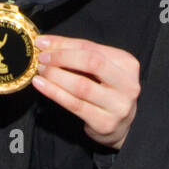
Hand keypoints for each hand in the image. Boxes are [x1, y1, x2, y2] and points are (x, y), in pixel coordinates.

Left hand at [30, 34, 139, 149]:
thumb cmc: (107, 91)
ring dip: (56, 76)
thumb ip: (79, 55)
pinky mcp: (105, 123)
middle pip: (91, 63)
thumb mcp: (100, 70)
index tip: (43, 42)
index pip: (91, 48)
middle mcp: (128, 84)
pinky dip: (54, 93)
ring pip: (81, 86)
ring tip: (41, 71)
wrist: (121, 125)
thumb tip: (47, 43)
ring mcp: (118, 106)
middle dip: (62, 58)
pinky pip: (75, 104)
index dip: (64, 44)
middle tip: (42, 57)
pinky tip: (41, 85)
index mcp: (127, 64)